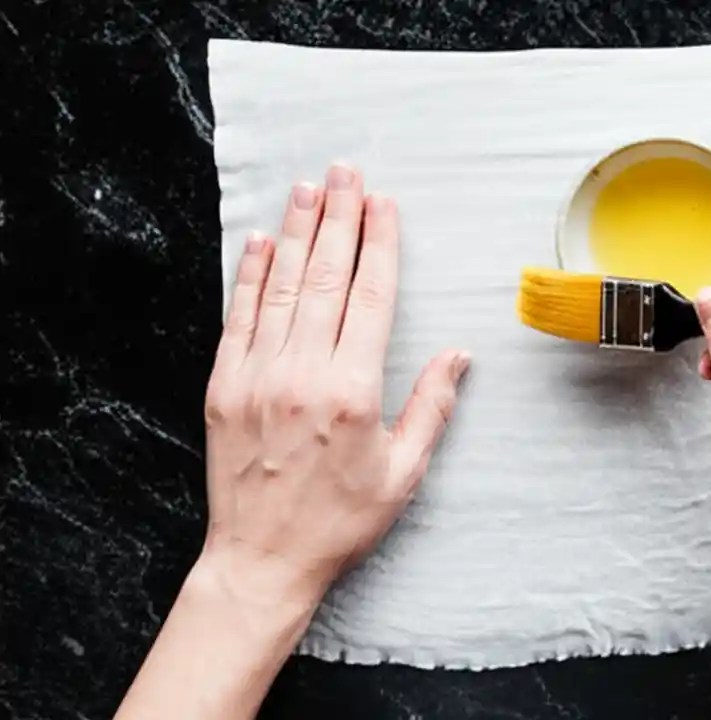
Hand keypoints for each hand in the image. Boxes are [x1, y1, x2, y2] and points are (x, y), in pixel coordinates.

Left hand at [201, 164, 468, 604]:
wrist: (261, 560)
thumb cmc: (339, 522)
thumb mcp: (403, 472)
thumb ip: (432, 407)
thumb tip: (457, 355)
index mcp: (352, 391)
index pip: (370, 297)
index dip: (379, 244)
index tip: (384, 205)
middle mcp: (301, 373)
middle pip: (325, 277)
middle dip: (338, 218)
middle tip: (346, 172)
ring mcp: (256, 376)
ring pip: (280, 286)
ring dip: (296, 231)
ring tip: (308, 188)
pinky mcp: (223, 387)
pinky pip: (239, 317)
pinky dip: (249, 275)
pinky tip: (259, 242)